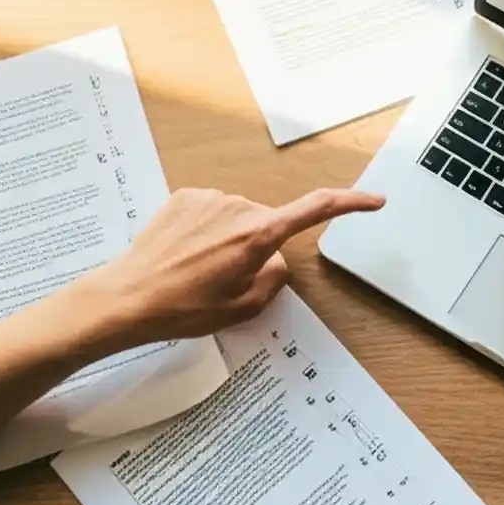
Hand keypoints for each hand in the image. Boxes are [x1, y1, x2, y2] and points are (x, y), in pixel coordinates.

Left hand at [81, 188, 384, 351]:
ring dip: (232, 240)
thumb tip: (276, 260)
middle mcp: (239, 208)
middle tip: (229, 281)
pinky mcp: (186, 196)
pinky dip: (208, 231)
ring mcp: (211, 199)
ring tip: (200, 270)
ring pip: (240, 218)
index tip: (374, 200)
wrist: (129, 296)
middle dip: (261, 249)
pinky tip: (186, 254)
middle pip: (269, 224)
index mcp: (259, 235)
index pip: (317, 210)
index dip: (351, 203)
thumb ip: (274, 279)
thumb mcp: (243, 307)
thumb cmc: (184, 308)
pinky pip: (213, 212)